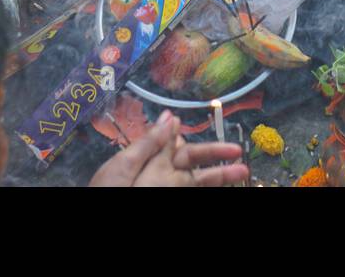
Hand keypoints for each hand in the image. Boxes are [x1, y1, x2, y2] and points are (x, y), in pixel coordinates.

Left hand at [89, 110, 249, 186]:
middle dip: (215, 156)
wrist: (102, 230)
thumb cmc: (108, 192)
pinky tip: (225, 185)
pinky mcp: (174, 198)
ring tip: (243, 172)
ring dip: (220, 176)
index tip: (202, 129)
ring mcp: (169, 190)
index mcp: (148, 161)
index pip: (174, 145)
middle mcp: (161, 177)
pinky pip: (192, 193)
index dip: (191, 138)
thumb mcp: (121, 166)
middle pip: (193, 162)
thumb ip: (148, 144)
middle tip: (239, 152)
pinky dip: (208, 188)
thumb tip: (170, 115)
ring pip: (198, 181)